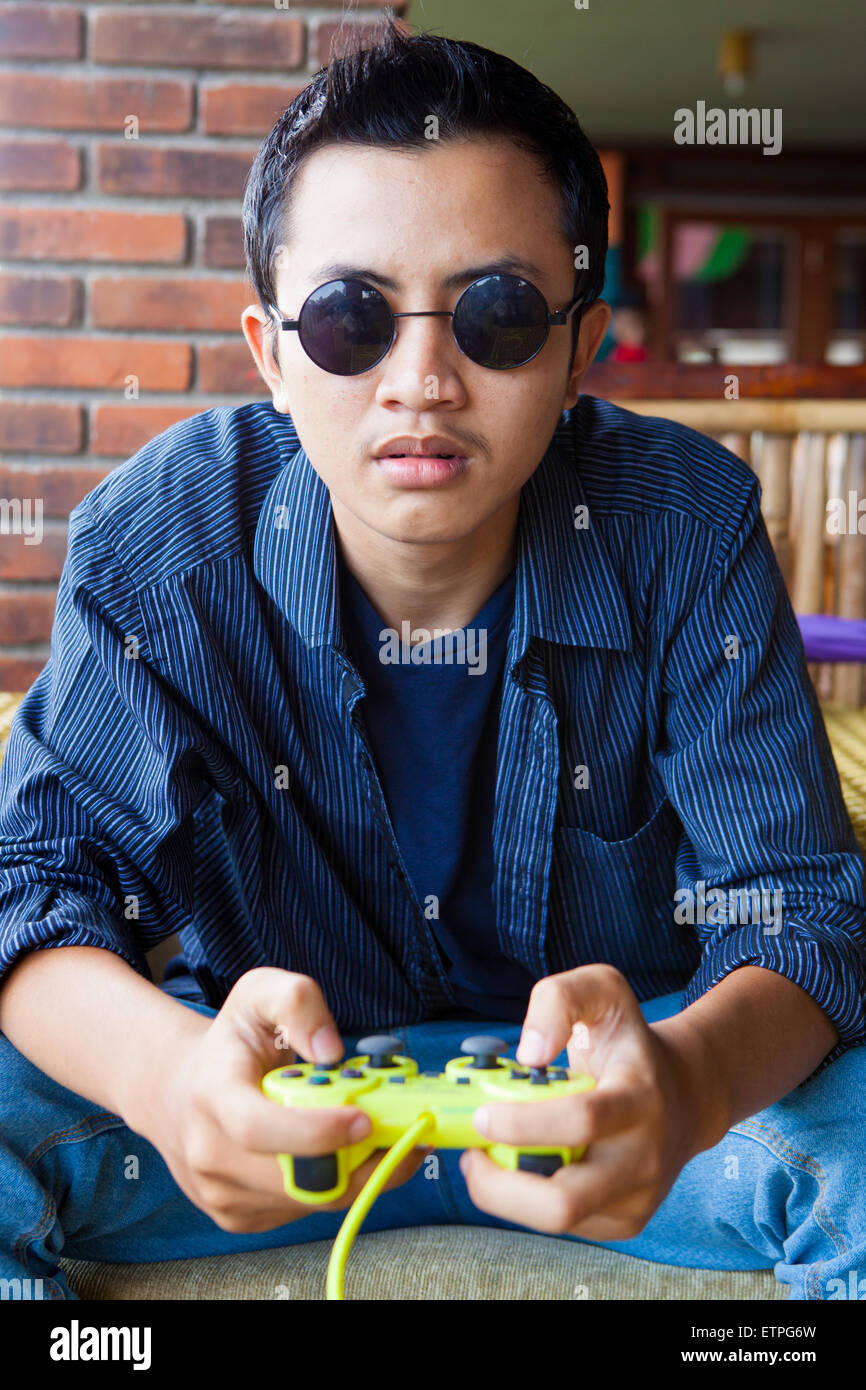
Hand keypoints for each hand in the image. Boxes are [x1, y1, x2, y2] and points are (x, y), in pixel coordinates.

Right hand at [134, 968, 428, 1232]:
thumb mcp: (258, 994)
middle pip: (297, 1179)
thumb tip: (332, 1052)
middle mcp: (210, 1153)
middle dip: (361, 1158)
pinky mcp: (239, 1217)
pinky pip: (304, 1212)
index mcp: (213, 1095)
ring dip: (357, 1172)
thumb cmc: (229, 1043)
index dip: (316, 1132)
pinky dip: (336, 1185)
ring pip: (310, 1202)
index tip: (364, 1119)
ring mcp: (222, 1194)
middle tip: (405, 1128)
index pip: (258, 1128)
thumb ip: (298, 1002)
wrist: (179, 1091)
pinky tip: (343, 1151)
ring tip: (379, 1132)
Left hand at [459, 964, 701, 1240]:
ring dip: (504, 1195)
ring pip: (556, 1221)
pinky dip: (527, 1202)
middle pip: (563, 1202)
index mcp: (638, 1097)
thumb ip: (559, 999)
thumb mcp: (603, 990)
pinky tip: (521, 1168)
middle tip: (471, 1152)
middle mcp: (642, 1156)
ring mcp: (636, 1196)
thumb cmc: (629, 1043)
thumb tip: (528, 1053)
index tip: (483, 1114)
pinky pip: (563, 1225)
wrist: (685, 1095)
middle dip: (500, 1186)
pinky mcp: (625, 1221)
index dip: (523, 1124)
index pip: (581, 1122)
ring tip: (486, 1158)